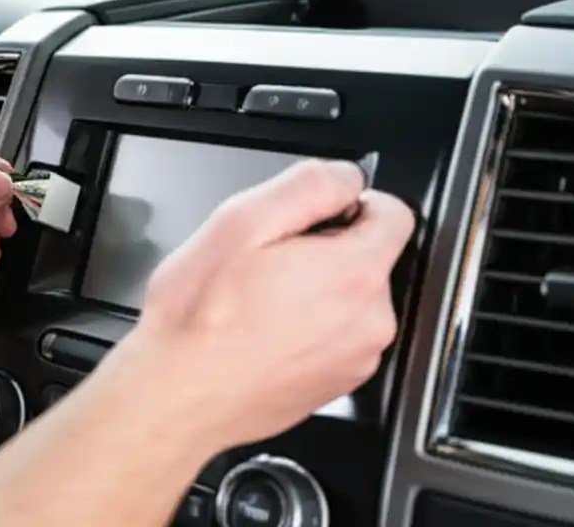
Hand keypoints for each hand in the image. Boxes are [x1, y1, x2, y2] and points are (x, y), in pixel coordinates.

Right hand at [115, 159, 413, 452]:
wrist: (177, 396)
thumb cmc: (199, 318)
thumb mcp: (240, 222)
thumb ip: (307, 185)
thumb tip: (346, 177)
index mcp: (355, 273)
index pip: (395, 213)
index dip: (350, 204)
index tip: (311, 218)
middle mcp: (370, 321)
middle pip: (370, 258)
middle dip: (326, 250)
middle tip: (267, 263)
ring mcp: (357, 358)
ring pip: (352, 299)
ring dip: (316, 291)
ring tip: (259, 302)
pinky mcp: (338, 384)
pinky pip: (337, 337)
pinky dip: (309, 328)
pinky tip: (264, 332)